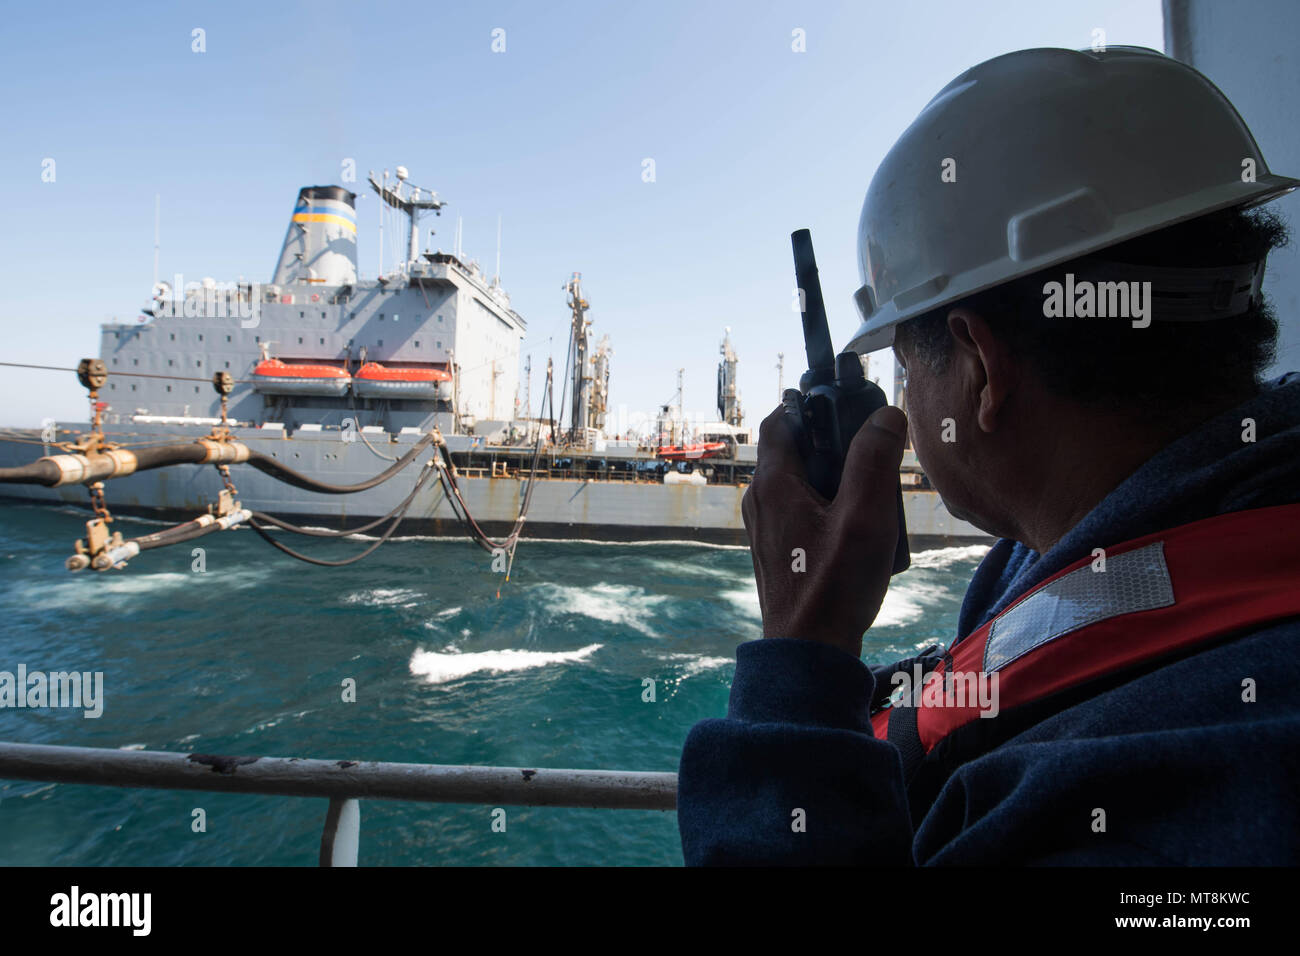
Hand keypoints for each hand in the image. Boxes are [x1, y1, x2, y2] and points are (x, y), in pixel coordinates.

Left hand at [741, 403, 907, 657]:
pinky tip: (857, 530)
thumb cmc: (833, 586)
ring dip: (832, 478)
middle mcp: (761, 501)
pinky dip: (826, 506)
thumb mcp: (864, 516)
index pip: (781, 420)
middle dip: (831, 444)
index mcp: (774, 484)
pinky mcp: (777, 551)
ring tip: (870, 496)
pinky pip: (800, 511)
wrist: (809, 651)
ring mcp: (766, 528)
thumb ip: (874, 461)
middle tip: (870, 452)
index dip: (810, 404)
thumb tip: (885, 414)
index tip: (844, 403)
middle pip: (793, 450)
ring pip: (798, 483)